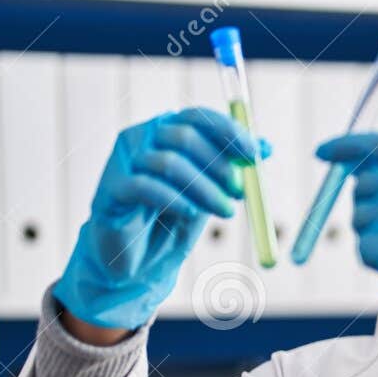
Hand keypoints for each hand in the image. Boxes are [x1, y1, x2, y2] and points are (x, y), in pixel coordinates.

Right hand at [53, 108, 262, 329]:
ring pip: (167, 164)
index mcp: (166, 131)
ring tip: (225, 212)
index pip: (197, 117)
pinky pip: (143, 187)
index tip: (255, 155)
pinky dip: (172, 199)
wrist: (142, 259)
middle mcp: (141, 139)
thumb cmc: (175, 218)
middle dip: (219, 165)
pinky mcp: (111, 191)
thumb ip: (233, 167)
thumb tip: (266, 147)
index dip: (228, 132)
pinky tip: (191, 213)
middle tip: (241, 192)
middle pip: (183, 136)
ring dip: (204, 189)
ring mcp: (123, 163)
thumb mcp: (210, 189)